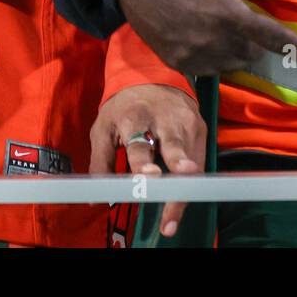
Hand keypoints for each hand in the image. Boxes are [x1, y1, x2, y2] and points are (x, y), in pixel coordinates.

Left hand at [90, 83, 204, 237]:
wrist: (153, 77)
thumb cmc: (124, 108)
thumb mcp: (104, 127)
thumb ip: (100, 161)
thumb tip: (96, 197)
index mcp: (134, 117)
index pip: (140, 144)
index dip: (144, 163)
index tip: (150, 177)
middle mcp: (163, 119)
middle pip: (173, 149)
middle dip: (176, 172)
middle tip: (174, 198)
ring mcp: (185, 122)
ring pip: (189, 161)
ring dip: (182, 191)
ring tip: (171, 219)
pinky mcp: (200, 128)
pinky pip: (197, 162)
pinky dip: (188, 183)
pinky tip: (179, 201)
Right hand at [118, 0, 296, 75]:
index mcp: (227, 14)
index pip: (273, 37)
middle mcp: (213, 41)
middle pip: (252, 51)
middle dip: (253, 36)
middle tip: (236, 12)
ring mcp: (194, 56)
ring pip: (232, 62)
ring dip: (235, 47)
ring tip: (215, 21)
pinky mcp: (178, 63)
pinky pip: (210, 67)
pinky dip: (214, 54)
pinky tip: (199, 32)